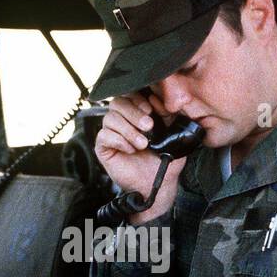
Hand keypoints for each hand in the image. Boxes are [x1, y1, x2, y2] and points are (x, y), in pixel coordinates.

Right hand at [94, 91, 188, 224]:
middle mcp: (122, 120)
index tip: (150, 109)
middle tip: (148, 126)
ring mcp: (111, 132)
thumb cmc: (165, 158)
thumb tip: (157, 99)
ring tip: (142, 144)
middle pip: (117, 102)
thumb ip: (168, 114)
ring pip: (110, 118)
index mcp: (138, 112)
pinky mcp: (103, 147)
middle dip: (134, 113)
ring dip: (129, 130)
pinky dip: (119, 141)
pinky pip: (104, 135)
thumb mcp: (173, 133)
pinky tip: (131, 150)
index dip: (138, 98)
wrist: (158, 182)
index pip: (130, 93)